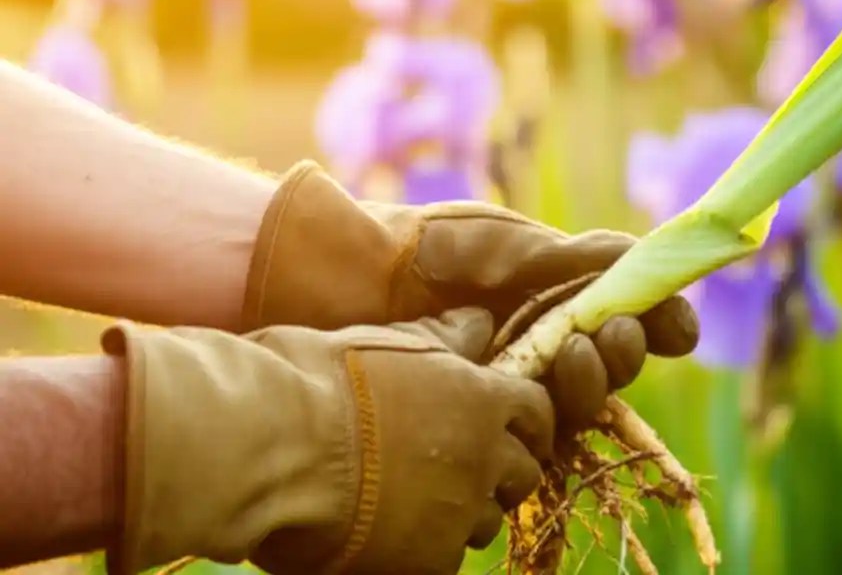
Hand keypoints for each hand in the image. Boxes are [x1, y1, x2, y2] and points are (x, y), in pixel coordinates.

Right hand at [101, 310, 552, 574]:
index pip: (538, 414)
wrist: (274, 443)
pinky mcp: (429, 560)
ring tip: (416, 505)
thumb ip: (442, 337)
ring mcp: (461, 512)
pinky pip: (447, 562)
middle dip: (501, 473)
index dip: (527, 424)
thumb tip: (479, 321)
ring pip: (487, 522)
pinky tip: (390, 534)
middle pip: (523, 473)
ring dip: (464, 515)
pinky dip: (426, 552)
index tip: (512, 432)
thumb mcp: (389, 342)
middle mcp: (486, 456)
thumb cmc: (319, 379)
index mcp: (483, 397)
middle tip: (461, 472)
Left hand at [242, 161, 700, 428]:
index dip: (659, 325)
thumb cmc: (422, 249)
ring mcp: (512, 388)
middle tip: (611, 332)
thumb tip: (635, 254)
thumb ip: (569, 258)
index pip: (625, 317)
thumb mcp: (501, 243)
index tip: (678, 328)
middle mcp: (542, 347)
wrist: (342, 280)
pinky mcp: (481, 425)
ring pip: (579, 407)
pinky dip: (548, 417)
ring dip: (592, 383)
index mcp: (556, 298)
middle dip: (625, 353)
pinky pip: (532, 438)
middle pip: (610, 368)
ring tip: (572, 353)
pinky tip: (536, 391)